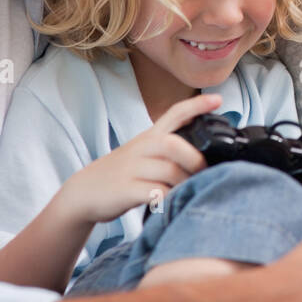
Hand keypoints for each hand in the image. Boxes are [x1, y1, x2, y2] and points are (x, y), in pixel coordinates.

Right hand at [57, 92, 216, 225]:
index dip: (196, 105)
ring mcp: (132, 169)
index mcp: (148, 137)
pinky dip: (169, 198)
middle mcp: (141, 149)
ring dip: (185, 183)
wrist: (83, 192)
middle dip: (194, 159)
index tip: (218, 99)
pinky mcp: (126, 190)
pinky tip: (172, 202)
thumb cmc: (121, 173)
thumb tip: (204, 153)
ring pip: (169, 171)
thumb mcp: (142, 153)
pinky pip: (155, 192)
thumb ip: (168, 148)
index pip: (174, 113)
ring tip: (189, 191)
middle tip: (203, 173)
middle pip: (174, 144)